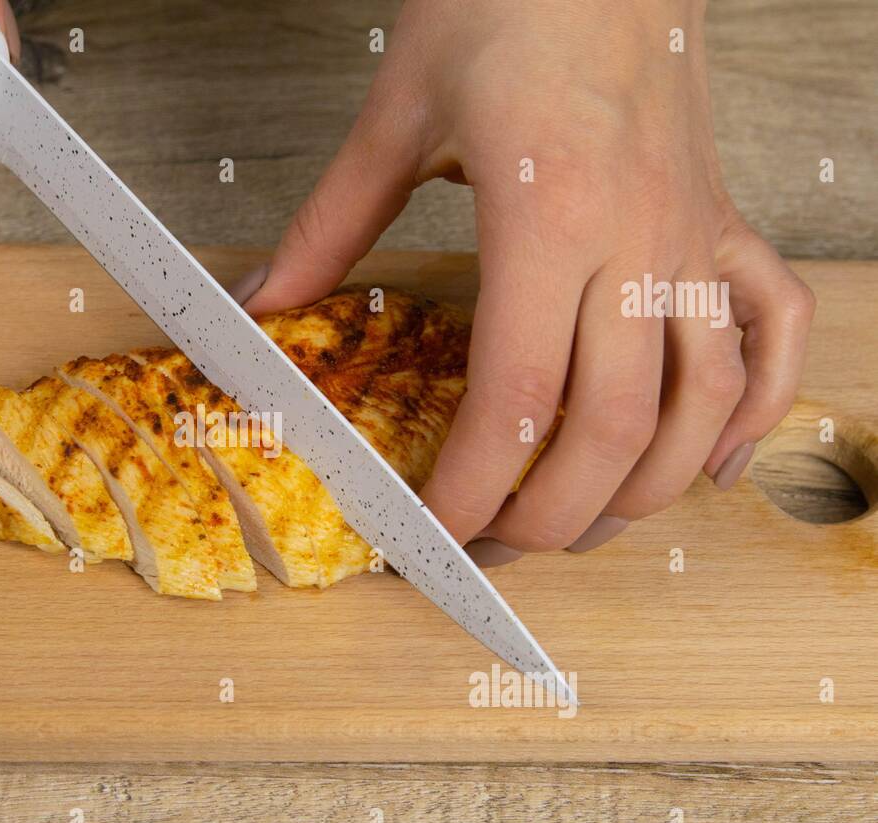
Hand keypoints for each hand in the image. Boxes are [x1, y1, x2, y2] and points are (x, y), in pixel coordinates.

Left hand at [241, 0, 813, 563]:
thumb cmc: (509, 5)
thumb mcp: (397, 112)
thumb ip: (331, 224)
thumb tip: (265, 303)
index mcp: (550, 217)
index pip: (519, 396)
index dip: (477, 487)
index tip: (436, 537)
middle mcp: (637, 239)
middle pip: (615, 426)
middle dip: (551, 515)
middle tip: (495, 553)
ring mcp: (693, 235)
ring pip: (701, 402)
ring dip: (645, 489)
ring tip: (580, 527)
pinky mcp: (724, 222)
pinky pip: (772, 330)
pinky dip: (754, 409)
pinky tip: (712, 460)